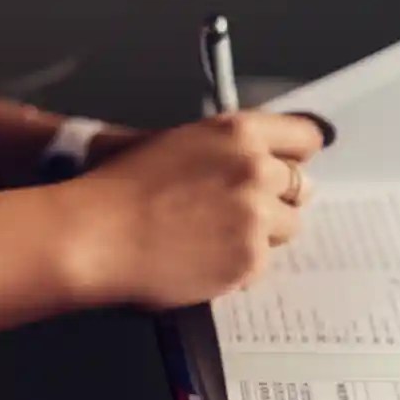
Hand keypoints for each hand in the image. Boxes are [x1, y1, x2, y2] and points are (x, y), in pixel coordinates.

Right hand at [54, 111, 326, 309]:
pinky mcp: (250, 258)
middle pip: (299, 185)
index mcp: (238, 133)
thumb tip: (264, 162)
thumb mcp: (180, 144)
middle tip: (242, 211)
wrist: (95, 235)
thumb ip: (229, 150)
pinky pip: (263, 264)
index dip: (297, 154)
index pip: (304, 136)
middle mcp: (256, 170)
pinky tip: (204, 261)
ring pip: (287, 227)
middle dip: (277, 198)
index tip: (292, 164)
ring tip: (217, 239)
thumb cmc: (121, 188)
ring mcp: (256, 216)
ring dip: (263, 234)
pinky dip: (241, 266)